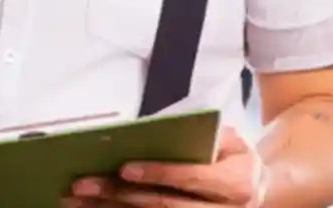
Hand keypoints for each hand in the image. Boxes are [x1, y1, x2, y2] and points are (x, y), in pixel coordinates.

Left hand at [68, 127, 268, 206]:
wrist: (256, 185)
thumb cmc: (231, 154)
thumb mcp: (227, 137)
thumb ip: (197, 135)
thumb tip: (147, 131)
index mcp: (237, 183)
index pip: (193, 178)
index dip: (159, 173)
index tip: (124, 168)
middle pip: (164, 206)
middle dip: (119, 195)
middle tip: (81, 185)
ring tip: (76, 201)